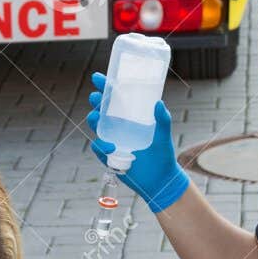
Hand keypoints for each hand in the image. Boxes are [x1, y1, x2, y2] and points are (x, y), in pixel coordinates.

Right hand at [87, 80, 188, 213]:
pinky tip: (110, 146)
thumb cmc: (163, 157)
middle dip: (96, 102)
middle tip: (95, 97)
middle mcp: (120, 127)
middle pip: (103, 110)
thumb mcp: (164, 136)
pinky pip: (98, 149)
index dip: (106, 87)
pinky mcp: (110, 157)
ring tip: (96, 117)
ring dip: (94, 120)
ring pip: (97, 127)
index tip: (98, 77)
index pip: (116, 98)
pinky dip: (100, 146)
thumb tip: (158, 103)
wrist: (160, 181)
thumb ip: (163, 120)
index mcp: (131, 118)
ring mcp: (113, 142)